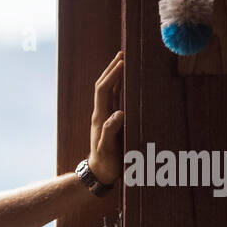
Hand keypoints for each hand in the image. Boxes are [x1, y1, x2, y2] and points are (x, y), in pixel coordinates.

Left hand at [88, 50, 125, 185]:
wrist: (99, 173)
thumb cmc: (105, 163)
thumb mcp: (107, 148)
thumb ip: (111, 131)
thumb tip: (118, 113)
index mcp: (100, 118)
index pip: (104, 90)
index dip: (112, 75)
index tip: (122, 62)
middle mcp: (102, 114)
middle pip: (104, 86)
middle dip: (111, 69)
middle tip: (122, 53)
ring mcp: (106, 117)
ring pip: (109, 91)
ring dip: (115, 75)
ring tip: (124, 61)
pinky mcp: (111, 121)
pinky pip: (115, 100)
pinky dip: (120, 87)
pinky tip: (126, 81)